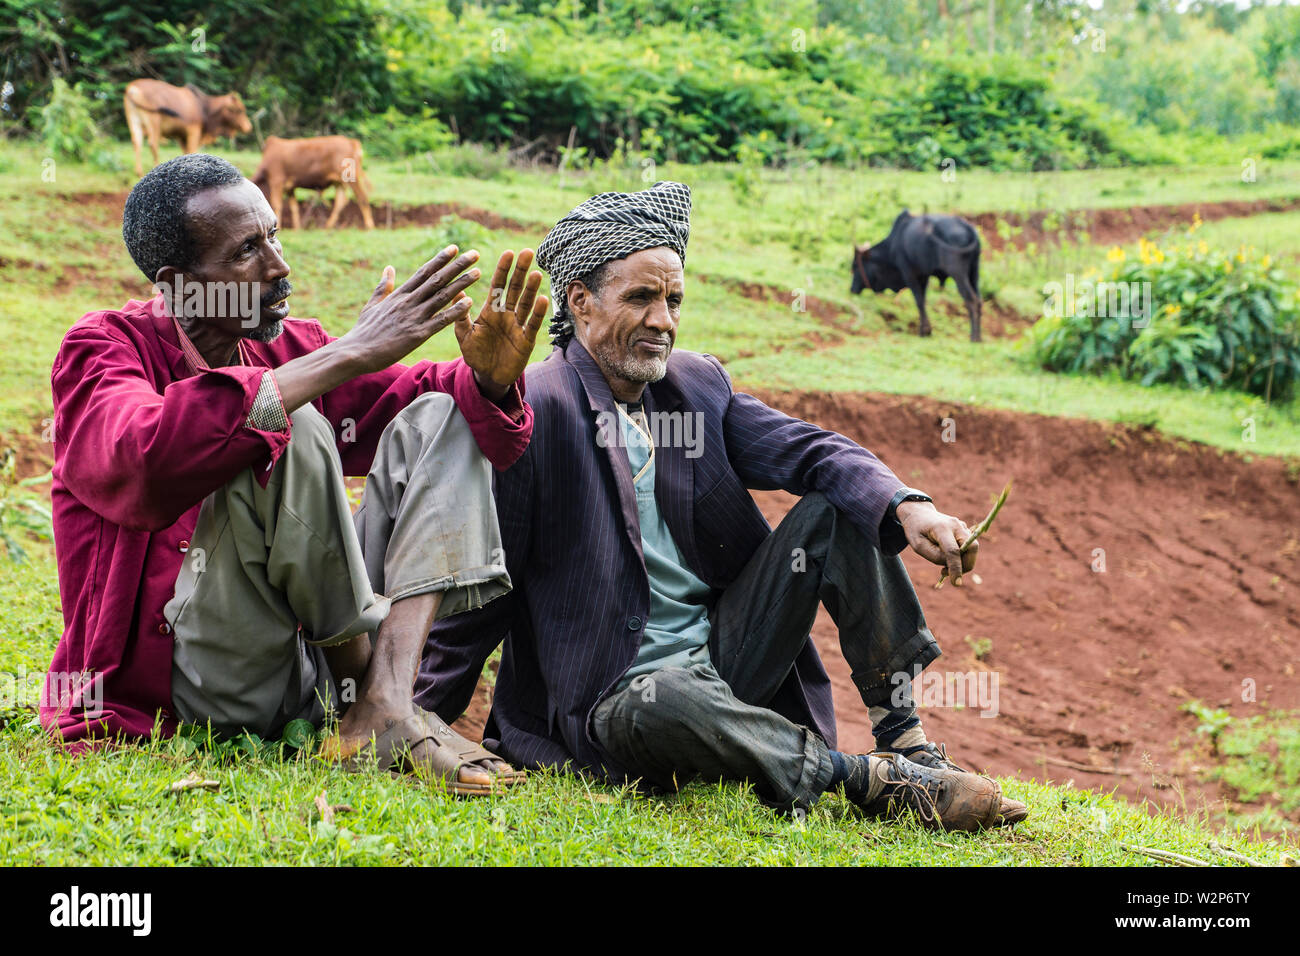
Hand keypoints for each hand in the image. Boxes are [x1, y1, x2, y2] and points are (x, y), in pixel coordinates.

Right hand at [341, 246, 481, 374]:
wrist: (354, 353)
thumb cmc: (363, 331)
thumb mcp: (372, 305)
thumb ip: (384, 287)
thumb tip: (388, 268)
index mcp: (399, 295)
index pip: (424, 272)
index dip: (440, 259)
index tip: (455, 248)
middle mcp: (408, 302)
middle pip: (437, 280)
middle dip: (457, 266)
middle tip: (475, 254)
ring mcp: (413, 317)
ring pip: (442, 297)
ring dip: (462, 283)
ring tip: (478, 272)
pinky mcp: (417, 335)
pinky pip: (440, 321)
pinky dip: (455, 311)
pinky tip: (469, 302)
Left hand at [455, 249, 548, 399]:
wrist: (487, 376)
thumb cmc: (475, 354)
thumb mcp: (464, 335)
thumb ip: (460, 315)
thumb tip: (457, 292)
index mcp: (491, 311)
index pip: (498, 285)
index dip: (503, 270)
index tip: (508, 253)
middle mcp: (506, 315)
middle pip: (516, 289)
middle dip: (521, 272)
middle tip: (528, 253)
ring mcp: (518, 326)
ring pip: (526, 304)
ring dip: (531, 289)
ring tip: (536, 273)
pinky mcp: (526, 340)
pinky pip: (532, 324)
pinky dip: (538, 313)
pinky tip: (543, 299)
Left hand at [897, 500, 976, 586]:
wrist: (919, 513)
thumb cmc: (916, 530)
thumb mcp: (918, 546)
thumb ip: (935, 556)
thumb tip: (952, 566)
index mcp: (942, 528)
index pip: (953, 551)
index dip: (956, 568)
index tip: (956, 583)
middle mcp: (956, 525)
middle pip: (972, 548)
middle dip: (966, 565)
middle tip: (947, 572)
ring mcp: (962, 526)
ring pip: (972, 548)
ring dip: (963, 561)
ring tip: (944, 565)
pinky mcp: (964, 530)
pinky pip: (969, 547)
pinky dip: (962, 556)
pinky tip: (947, 556)